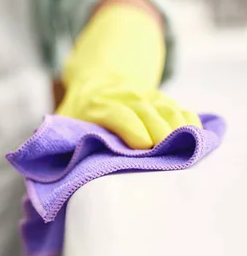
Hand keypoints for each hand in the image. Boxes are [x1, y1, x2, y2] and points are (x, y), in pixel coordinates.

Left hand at [57, 78, 200, 149]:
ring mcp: (145, 95)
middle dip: (159, 132)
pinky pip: (181, 109)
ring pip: (167, 107)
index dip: (132, 128)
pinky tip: (195, 140)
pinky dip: (191, 123)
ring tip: (186, 152)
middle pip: (147, 110)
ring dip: (179, 129)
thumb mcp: (64, 125)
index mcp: (96, 104)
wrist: (95, 84)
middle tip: (167, 156)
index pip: (117, 112)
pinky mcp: (161, 100)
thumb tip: (61, 172)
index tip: (143, 147)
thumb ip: (62, 141)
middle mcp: (123, 95)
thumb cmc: (78, 117)